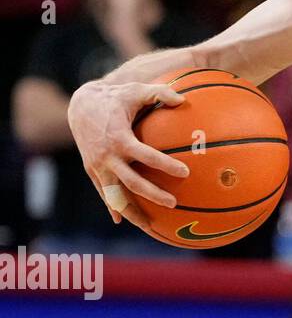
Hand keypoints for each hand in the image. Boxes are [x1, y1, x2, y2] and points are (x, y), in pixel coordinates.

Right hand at [68, 80, 190, 230]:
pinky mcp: (92, 171)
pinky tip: (122, 220)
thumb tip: (184, 99)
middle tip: (174, 203)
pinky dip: (112, 207)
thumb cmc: (114, 97)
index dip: (164, 164)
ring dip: (131, 211)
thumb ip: (160, 93)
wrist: (80, 105)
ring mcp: (97, 167)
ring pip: (115, 195)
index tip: (185, 172)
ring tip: (150, 226)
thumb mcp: (136, 91)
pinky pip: (104, 193)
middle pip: (131, 182)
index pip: (145, 156)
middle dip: (152, 194)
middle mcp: (106, 157)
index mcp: (119, 139)